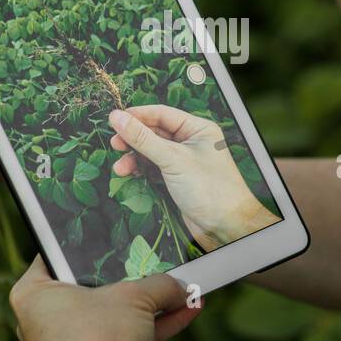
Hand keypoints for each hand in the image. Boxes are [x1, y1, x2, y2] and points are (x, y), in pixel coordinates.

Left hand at [9, 256, 200, 340]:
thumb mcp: (133, 296)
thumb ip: (159, 284)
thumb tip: (180, 285)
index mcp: (35, 293)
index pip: (58, 253)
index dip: (87, 241)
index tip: (112, 228)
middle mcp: (48, 318)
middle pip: (94, 283)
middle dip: (130, 274)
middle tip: (153, 254)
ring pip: (115, 312)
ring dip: (152, 302)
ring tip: (182, 285)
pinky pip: (127, 335)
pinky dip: (155, 325)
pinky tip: (188, 310)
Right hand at [108, 104, 276, 249]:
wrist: (225, 226)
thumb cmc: (211, 189)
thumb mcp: (173, 159)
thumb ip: (144, 139)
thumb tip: (118, 118)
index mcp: (198, 129)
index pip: (162, 114)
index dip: (137, 116)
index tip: (115, 119)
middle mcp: (192, 142)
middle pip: (155, 132)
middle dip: (134, 138)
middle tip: (115, 143)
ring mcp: (184, 161)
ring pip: (152, 151)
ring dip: (134, 157)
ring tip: (120, 166)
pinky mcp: (177, 178)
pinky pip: (154, 167)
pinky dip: (141, 169)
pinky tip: (129, 173)